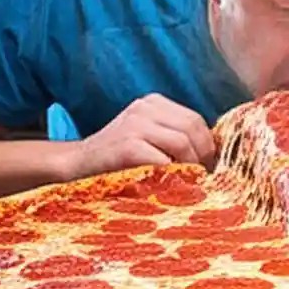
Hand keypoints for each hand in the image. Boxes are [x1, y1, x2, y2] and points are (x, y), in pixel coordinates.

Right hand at [62, 93, 216, 179]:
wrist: (77, 166)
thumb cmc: (118, 158)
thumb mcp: (147, 137)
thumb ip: (174, 136)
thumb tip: (211, 154)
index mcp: (153, 103)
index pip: (195, 119)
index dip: (206, 144)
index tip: (206, 165)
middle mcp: (145, 108)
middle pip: (193, 128)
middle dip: (202, 155)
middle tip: (200, 176)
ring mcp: (135, 125)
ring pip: (182, 142)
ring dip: (189, 166)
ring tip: (185, 181)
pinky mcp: (127, 146)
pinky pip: (163, 160)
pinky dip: (171, 175)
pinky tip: (167, 185)